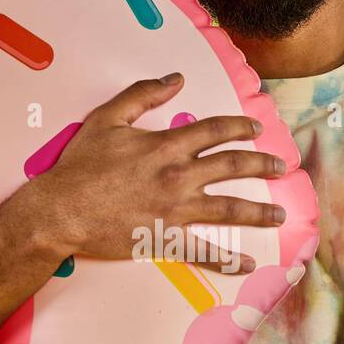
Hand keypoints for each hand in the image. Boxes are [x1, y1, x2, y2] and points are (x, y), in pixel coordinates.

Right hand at [35, 74, 286, 273]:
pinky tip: (249, 264)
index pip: (215, 130)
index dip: (240, 126)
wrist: (61, 209)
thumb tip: (176, 78)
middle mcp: (179, 176)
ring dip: (258, 212)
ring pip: (228, 208)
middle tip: (282, 168)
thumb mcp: (108, 118)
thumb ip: (143, 94)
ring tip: (280, 216)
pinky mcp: (166, 238)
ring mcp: (175, 209)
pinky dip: (228, 259)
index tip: (258, 127)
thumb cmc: (81, 164)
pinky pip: (204, 251)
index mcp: (167, 146)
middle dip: (261, 165)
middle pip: (232, 166)